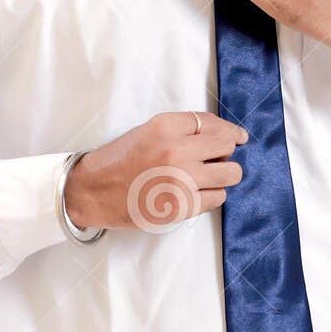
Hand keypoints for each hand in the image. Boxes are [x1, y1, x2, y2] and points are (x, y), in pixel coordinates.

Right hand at [65, 111, 248, 231]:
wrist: (93, 191)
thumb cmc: (122, 159)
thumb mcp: (149, 130)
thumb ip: (185, 129)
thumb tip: (230, 135)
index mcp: (165, 126)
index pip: (213, 123)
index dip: (229, 131)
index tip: (237, 138)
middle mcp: (175, 151)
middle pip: (227, 147)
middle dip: (226, 154)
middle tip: (214, 161)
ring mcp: (179, 180)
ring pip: (229, 175)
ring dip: (222, 176)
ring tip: (205, 178)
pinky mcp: (180, 207)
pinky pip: (217, 198)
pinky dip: (210, 196)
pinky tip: (194, 193)